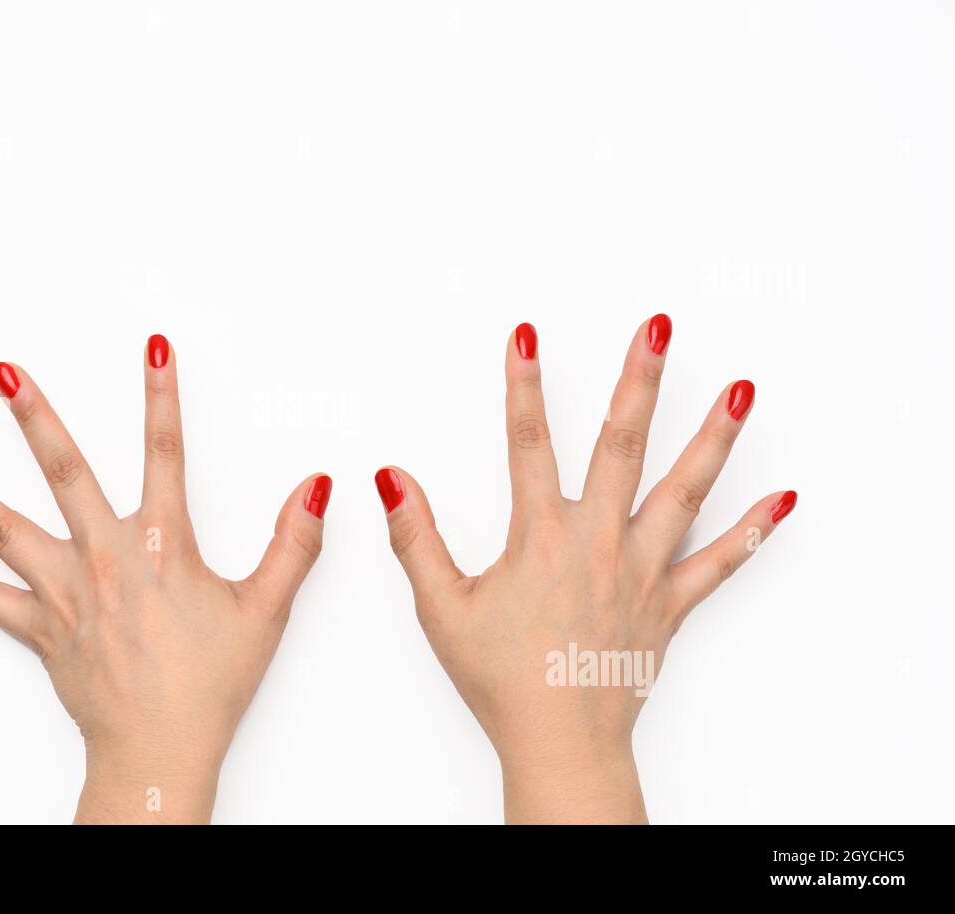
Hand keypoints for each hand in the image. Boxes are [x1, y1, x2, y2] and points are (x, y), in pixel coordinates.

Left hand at [0, 336, 330, 822]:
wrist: (160, 750)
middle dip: (32, 415)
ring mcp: (65, 591)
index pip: (166, 452)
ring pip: (2, 527)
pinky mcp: (40, 626)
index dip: (163, 394)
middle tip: (3, 372)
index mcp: (162, 546)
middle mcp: (105, 556)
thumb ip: (293, 543)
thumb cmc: (209, 685)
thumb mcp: (266, 609)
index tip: (155, 347)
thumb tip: (314, 488)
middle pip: (64, 471)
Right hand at [375, 316, 794, 822]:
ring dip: (714, 436)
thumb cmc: (502, 680)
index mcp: (540, 538)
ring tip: (741, 389)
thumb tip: (392, 480)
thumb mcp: (442, 608)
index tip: (527, 336)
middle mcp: (598, 541)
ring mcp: (641, 570)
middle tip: (659, 329)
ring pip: (685, 490)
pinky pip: (720, 561)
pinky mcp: (669, 604)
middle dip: (640, 380)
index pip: (527, 443)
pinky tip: (784, 501)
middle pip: (623, 444)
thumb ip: (417, 538)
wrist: (560, 743)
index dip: (524, 385)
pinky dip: (754, 531)